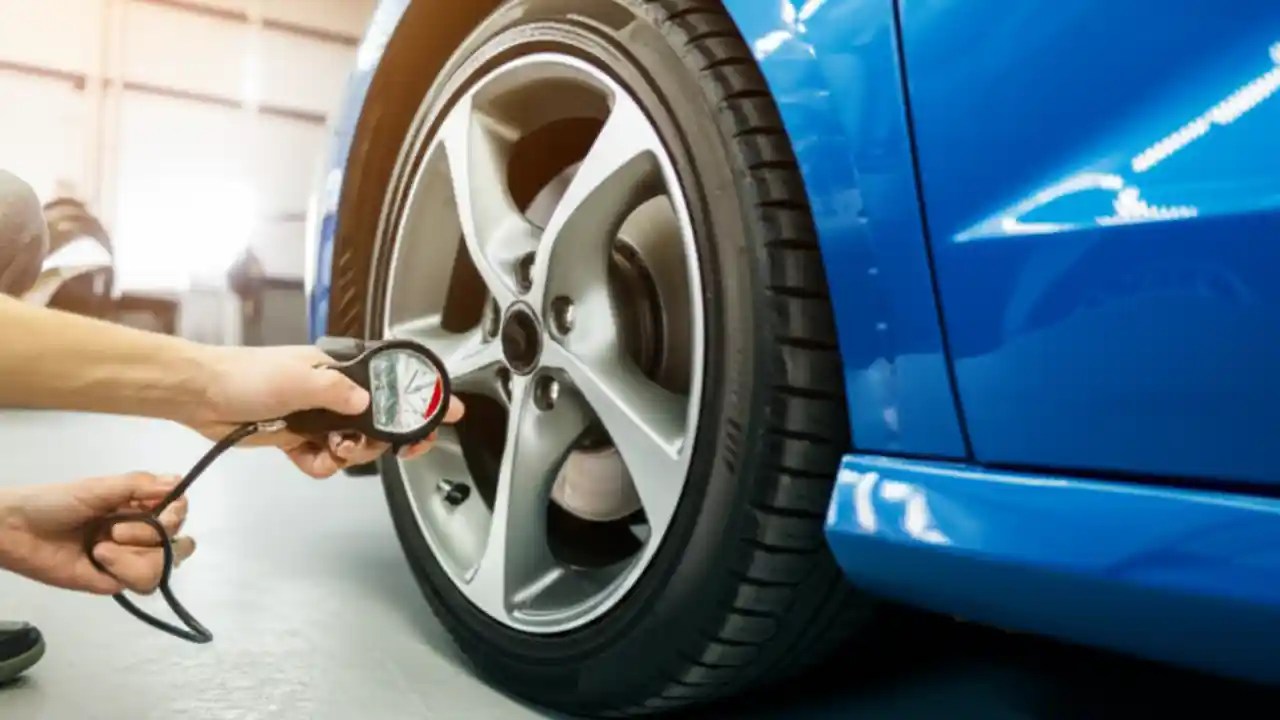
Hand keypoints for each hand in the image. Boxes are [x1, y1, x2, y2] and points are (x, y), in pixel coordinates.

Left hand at [0, 472, 193, 594]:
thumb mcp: (98, 487)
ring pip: (163, 565)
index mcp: (138, 507)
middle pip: (179, 542)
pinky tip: (100, 559)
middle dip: (155, 535)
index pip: (179, 513)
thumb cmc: (55, 502)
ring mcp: (128, 560)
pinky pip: (141, 583)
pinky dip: (126, 569)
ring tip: (103, 546)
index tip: (164, 509)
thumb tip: (179, 481)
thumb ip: (139, 485)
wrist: (16, 531)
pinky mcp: (114, 582)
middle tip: (120, 529)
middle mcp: (139, 534)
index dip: (176, 513)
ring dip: (137, 554)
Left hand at [195, 345, 465, 477]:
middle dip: (380, 439)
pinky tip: (304, 455)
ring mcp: (317, 418)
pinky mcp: (298, 439)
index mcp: (340, 370)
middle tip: (380, 446)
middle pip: (379, 422)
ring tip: (327, 447)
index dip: (422, 398)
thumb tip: (368, 405)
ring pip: (354, 446)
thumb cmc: (247, 376)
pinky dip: (317, 463)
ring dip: (344, 454)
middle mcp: (334, 393)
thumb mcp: (300, 377)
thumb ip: (340, 391)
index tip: (448, 412)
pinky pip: (323, 460)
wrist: (202, 396)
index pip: (392, 382)